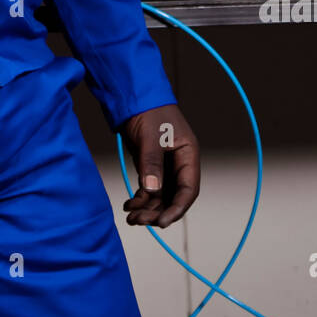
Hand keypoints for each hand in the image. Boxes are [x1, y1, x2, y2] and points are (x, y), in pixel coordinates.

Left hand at [120, 103, 199, 227]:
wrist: (131, 94)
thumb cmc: (147, 109)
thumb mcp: (150, 136)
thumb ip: (151, 163)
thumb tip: (152, 191)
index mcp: (188, 154)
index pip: (188, 189)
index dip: (176, 209)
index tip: (161, 223)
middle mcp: (179, 163)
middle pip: (173, 196)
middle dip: (157, 211)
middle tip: (139, 221)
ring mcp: (164, 165)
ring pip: (160, 195)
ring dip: (147, 208)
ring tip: (131, 217)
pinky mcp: (150, 165)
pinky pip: (149, 189)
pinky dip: (140, 199)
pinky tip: (129, 206)